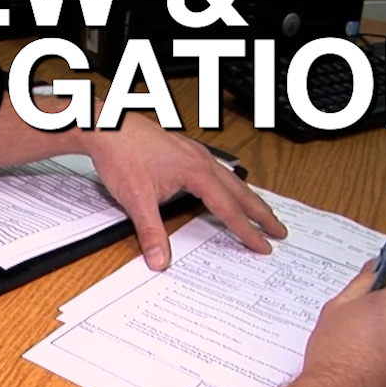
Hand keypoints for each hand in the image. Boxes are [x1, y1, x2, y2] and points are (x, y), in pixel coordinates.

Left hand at [80, 115, 286, 269]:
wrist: (106, 127)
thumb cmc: (122, 155)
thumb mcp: (137, 200)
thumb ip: (151, 232)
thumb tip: (159, 259)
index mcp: (197, 172)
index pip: (228, 208)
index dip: (247, 230)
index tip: (263, 244)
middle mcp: (201, 160)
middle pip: (240, 191)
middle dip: (261, 213)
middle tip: (279, 229)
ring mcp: (194, 152)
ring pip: (231, 178)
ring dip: (248, 197)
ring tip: (261, 211)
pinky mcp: (184, 150)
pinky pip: (217, 169)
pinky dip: (230, 183)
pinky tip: (226, 187)